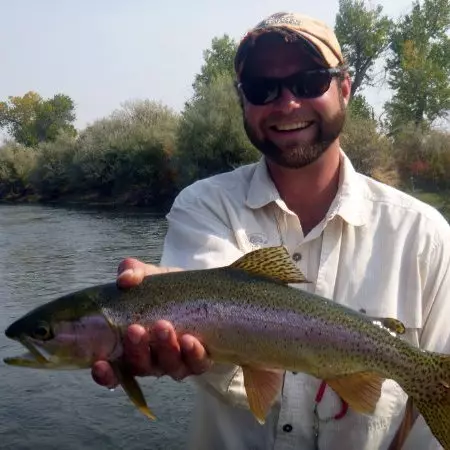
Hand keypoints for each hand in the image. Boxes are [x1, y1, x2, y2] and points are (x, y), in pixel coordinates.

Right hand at [91, 258, 211, 387]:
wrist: (197, 290)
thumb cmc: (163, 289)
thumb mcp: (147, 276)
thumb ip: (131, 272)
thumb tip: (125, 279)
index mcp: (130, 349)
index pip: (112, 373)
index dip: (105, 374)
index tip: (99, 364)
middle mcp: (151, 361)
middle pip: (141, 366)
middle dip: (137, 350)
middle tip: (135, 329)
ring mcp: (175, 363)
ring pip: (168, 366)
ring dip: (166, 349)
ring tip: (163, 326)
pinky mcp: (199, 360)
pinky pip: (197, 364)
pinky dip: (193, 354)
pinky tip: (190, 340)